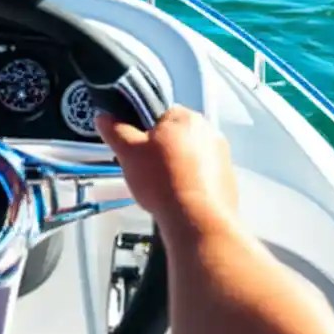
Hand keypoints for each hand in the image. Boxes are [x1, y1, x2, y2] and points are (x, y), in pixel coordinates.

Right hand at [96, 105, 237, 243]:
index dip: (141, 131)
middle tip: (145, 169)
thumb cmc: (166, 184)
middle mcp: (209, 132)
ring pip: (189, 156)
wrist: (196, 221)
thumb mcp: (127, 153)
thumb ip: (115, 130)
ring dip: (175, 167)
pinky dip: (190, 183)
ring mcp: (221, 156)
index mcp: (185, 117)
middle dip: (159, 151)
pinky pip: (202, 175)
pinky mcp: (226, 178)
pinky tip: (177, 196)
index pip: (158, 113)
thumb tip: (106, 119)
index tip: (134, 145)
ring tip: (162, 187)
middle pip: (174, 135)